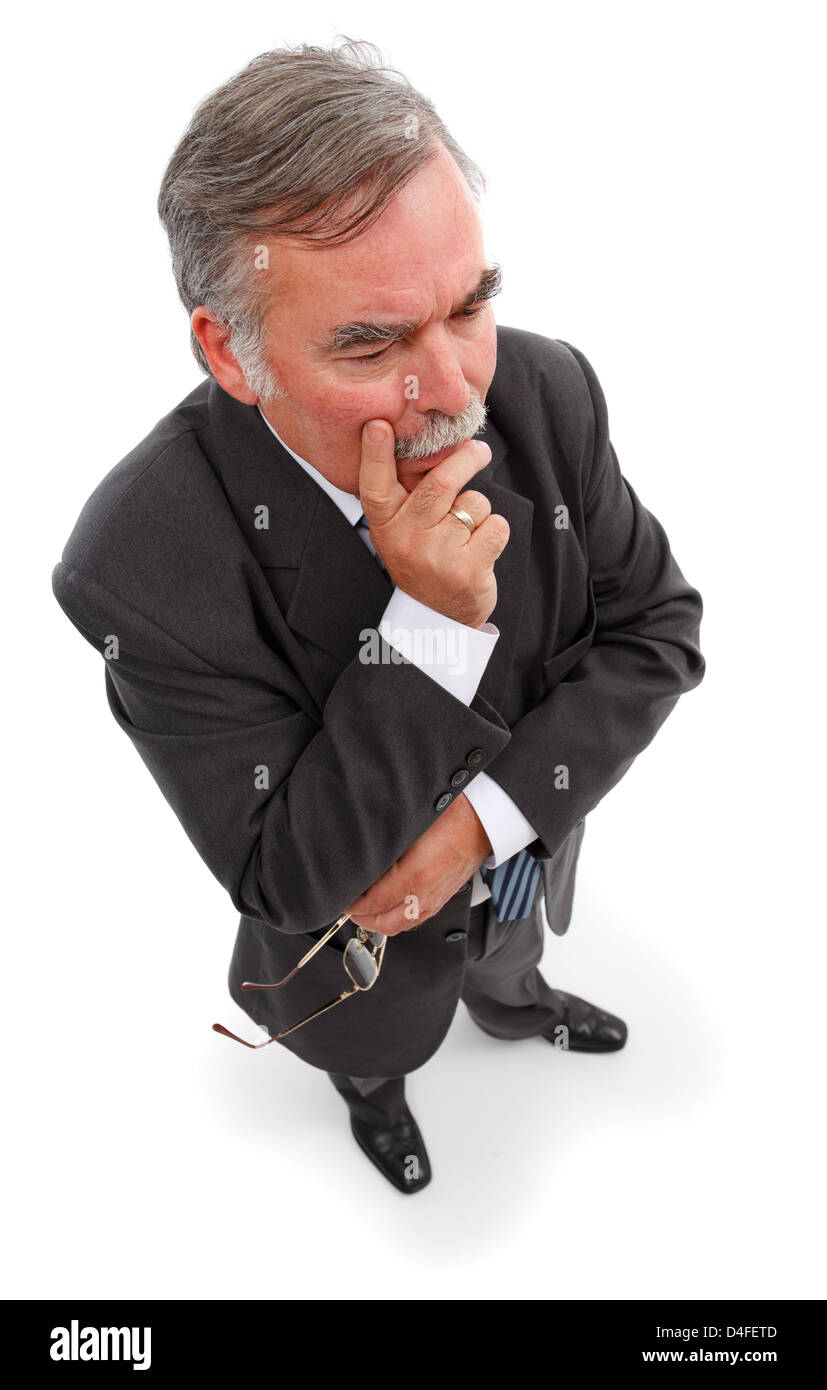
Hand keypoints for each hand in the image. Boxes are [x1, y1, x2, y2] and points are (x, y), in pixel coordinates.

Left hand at [346, 794, 491, 935]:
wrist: (484, 821)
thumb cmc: (452, 815)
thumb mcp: (411, 823)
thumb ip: (383, 842)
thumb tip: (360, 853)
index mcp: (415, 876)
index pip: (373, 902)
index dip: (351, 903)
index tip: (338, 897)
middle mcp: (425, 895)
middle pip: (384, 923)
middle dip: (360, 917)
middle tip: (345, 905)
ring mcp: (435, 900)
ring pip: (400, 925)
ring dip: (378, 920)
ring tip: (362, 907)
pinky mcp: (441, 899)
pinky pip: (414, 919)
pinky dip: (396, 918)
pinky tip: (386, 905)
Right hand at [358, 421, 509, 628]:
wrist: (438, 618)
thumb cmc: (423, 559)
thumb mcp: (402, 528)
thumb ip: (408, 492)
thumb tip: (433, 442)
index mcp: (386, 523)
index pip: (375, 484)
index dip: (375, 454)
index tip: (378, 426)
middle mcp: (407, 538)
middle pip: (441, 482)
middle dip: (466, 458)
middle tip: (479, 450)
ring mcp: (437, 555)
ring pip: (475, 503)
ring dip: (479, 510)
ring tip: (466, 531)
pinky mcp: (467, 570)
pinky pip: (496, 526)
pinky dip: (495, 530)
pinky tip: (480, 547)